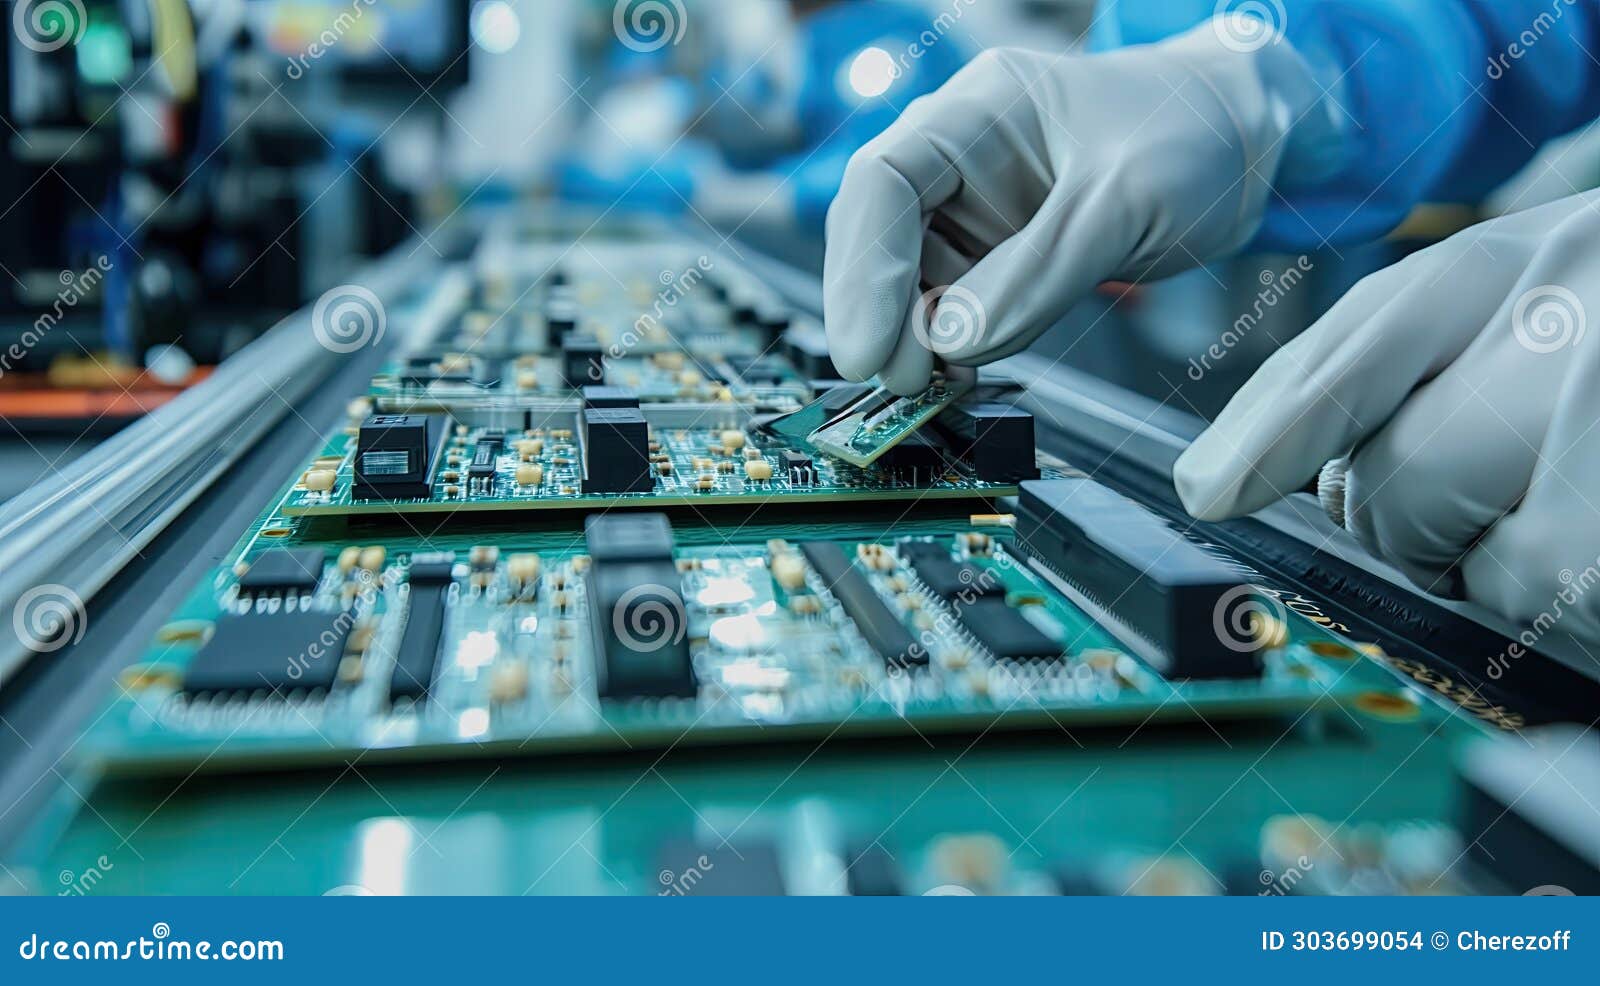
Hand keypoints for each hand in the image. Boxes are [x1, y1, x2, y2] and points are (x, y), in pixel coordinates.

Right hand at [821, 19, 1323, 393]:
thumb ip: (1040, 271)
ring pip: (907, 284)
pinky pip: (951, 311)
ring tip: (931, 387)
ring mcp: (973, 214)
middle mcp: (959, 160)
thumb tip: (956, 340)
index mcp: (977, 110)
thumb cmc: (1191, 135)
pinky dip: (948, 350)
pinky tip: (956, 379)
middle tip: (899, 380)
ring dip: (910, 341)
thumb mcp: (1124, 201)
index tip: (870, 345)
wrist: (1245, 144)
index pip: (885, 181)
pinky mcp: (996, 262)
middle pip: (878, 237)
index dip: (864, 267)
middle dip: (877, 313)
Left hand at [1175, 192, 1599, 637]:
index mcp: (1517, 261)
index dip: (1269, 428)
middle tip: (1474, 502)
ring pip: (1476, 559)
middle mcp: (1572, 312)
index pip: (1359, 345)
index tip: (1210, 491)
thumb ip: (1389, 366)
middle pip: (1389, 481)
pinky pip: (1555, 601)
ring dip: (1504, 568)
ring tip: (1578, 506)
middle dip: (1408, 522)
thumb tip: (1243, 473)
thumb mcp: (1526, 307)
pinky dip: (1570, 603)